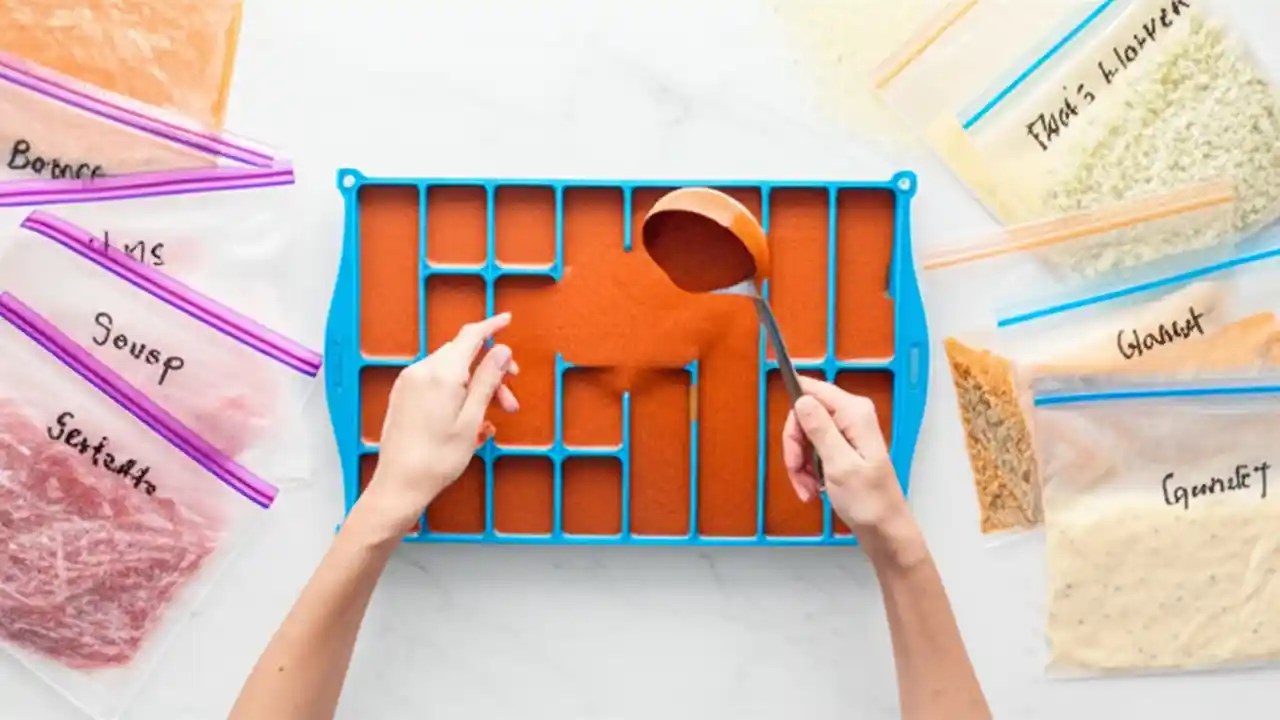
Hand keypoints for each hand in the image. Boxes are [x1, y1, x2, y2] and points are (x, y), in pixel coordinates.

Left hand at [357, 314, 518, 537]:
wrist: (400, 485)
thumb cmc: (436, 459)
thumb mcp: (472, 419)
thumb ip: (487, 380)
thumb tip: (502, 351)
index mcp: (441, 374)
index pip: (471, 336)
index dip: (492, 326)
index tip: (507, 320)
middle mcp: (421, 372)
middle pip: (464, 357)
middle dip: (491, 374)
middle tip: (510, 402)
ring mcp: (409, 384)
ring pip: (451, 372)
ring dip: (475, 389)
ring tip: (489, 422)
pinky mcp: (403, 396)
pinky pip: (436, 385)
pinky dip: (456, 396)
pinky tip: (468, 424)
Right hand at [782, 377, 908, 536]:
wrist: (884, 531)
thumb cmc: (870, 503)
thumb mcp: (840, 465)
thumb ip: (821, 430)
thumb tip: (802, 400)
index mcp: (854, 414)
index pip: (813, 390)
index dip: (794, 407)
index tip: (786, 430)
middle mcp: (852, 417)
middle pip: (805, 415)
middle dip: (795, 446)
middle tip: (797, 471)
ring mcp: (847, 433)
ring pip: (805, 436)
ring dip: (799, 463)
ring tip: (806, 486)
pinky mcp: (842, 448)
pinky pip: (812, 450)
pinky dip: (806, 470)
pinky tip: (811, 487)